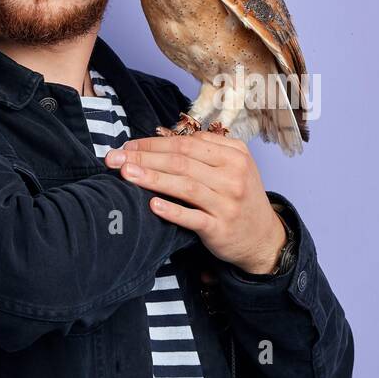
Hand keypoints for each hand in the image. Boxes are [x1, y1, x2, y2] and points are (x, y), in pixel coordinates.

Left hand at [104, 132, 286, 274]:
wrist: (263, 237)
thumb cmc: (240, 197)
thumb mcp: (233, 167)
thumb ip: (205, 151)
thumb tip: (164, 140)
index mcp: (234, 155)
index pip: (186, 144)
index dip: (153, 143)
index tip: (127, 146)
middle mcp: (233, 176)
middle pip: (182, 162)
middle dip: (145, 157)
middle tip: (115, 158)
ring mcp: (228, 203)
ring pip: (185, 186)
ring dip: (152, 179)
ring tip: (126, 174)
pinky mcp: (221, 228)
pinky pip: (193, 218)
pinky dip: (172, 210)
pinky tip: (152, 205)